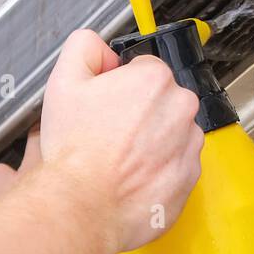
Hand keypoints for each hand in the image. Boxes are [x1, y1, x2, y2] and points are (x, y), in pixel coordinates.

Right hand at [39, 30, 202, 251]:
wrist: (83, 205)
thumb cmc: (76, 151)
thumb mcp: (64, 81)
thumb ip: (84, 47)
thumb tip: (101, 48)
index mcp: (155, 79)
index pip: (143, 70)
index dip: (120, 85)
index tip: (106, 105)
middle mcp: (181, 109)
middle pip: (161, 100)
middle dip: (138, 112)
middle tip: (108, 133)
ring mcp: (189, 145)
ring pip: (170, 132)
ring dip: (150, 141)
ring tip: (118, 158)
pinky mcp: (189, 177)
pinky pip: (175, 164)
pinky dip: (157, 169)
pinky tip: (131, 175)